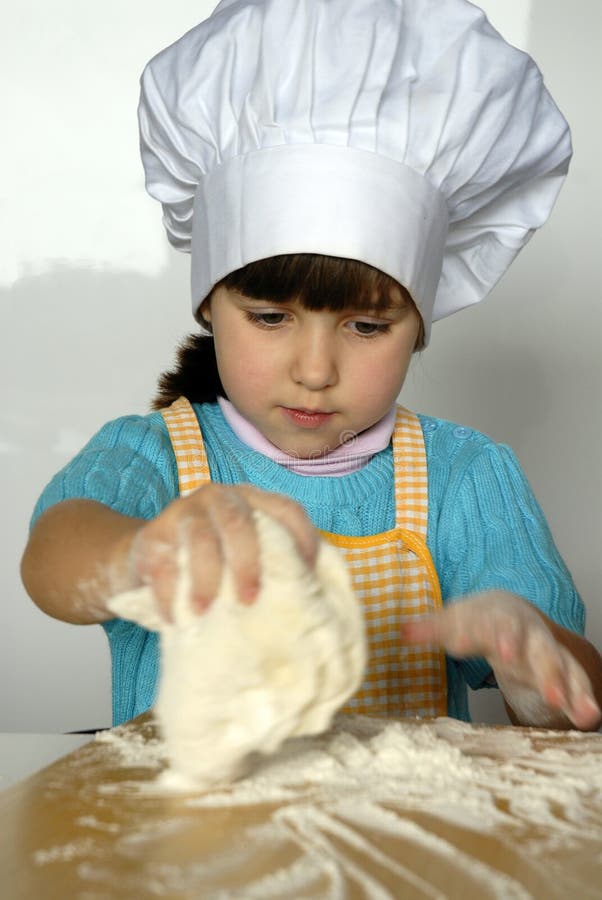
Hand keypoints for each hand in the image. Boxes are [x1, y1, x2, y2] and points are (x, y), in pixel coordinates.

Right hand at [111, 484, 318, 621]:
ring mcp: (184, 513)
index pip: (286, 509)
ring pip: (200, 537)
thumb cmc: (216, 563)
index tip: (307, 577)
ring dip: (205, 578)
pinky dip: (169, 594)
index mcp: (253, 500)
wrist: (153, 557)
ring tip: (205, 611)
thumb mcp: (246, 557)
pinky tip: (176, 618)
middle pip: (239, 522)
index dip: (302, 539)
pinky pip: (162, 563)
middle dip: (247, 563)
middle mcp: (220, 498)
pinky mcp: (152, 537)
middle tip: (250, 600)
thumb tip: (318, 605)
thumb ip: (276, 566)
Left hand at [400, 591, 600, 729]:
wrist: (509, 611)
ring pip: (561, 667)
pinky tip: (588, 719)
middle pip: (532, 646)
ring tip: (580, 712)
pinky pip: (577, 685)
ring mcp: (545, 652)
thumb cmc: (477, 620)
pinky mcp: (561, 672)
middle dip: (537, 664)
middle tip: (536, 682)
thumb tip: (401, 631)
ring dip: (567, 687)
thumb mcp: (453, 621)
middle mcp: (525, 634)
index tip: (462, 643)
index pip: (489, 624)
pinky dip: (583, 700)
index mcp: (496, 618)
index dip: (482, 634)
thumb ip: (430, 628)